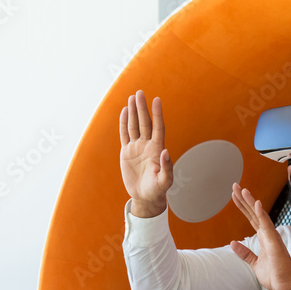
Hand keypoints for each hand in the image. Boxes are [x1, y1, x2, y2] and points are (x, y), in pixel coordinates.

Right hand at [119, 90, 172, 217]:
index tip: (157, 100)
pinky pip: (124, 134)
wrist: (145, 197)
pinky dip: (123, 123)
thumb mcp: (165, 181)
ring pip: (134, 125)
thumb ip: (167, 168)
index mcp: (157, 149)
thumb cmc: (157, 190)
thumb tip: (166, 152)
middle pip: (144, 122)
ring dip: (133, 112)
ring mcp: (137, 147)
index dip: (157, 114)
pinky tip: (124, 111)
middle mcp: (147, 145)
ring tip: (132, 97)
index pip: (158, 127)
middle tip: (140, 93)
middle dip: (142, 108)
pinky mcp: (127, 152)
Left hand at [229, 183, 290, 289]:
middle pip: (254, 213)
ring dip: (252, 202)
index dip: (243, 206)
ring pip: (260, 216)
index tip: (235, 195)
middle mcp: (268, 234)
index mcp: (264, 237)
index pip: (251, 217)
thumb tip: (233, 243)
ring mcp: (272, 237)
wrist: (287, 286)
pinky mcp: (275, 243)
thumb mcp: (254, 263)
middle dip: (244, 199)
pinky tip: (257, 204)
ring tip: (243, 190)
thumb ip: (245, 253)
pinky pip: (267, 226)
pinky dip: (262, 214)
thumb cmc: (276, 275)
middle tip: (235, 185)